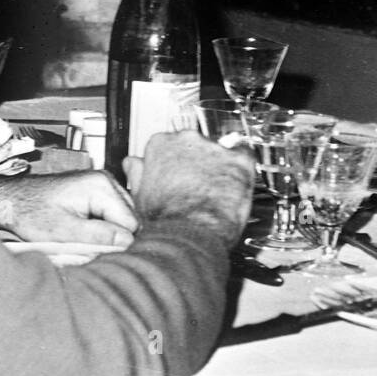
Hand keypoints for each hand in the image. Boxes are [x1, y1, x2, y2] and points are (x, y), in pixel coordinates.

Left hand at [0, 170, 138, 245]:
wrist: (12, 201)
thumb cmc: (31, 213)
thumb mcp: (65, 232)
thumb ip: (100, 236)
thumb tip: (128, 243)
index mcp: (101, 187)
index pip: (130, 223)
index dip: (116, 243)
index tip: (97, 253)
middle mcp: (106, 181)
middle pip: (128, 220)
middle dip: (112, 238)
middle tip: (86, 248)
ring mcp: (102, 185)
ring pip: (121, 219)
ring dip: (106, 234)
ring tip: (81, 240)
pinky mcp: (96, 193)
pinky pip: (110, 215)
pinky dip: (100, 227)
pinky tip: (82, 232)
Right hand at [127, 130, 254, 247]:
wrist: (190, 235)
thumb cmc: (165, 220)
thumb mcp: (139, 195)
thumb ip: (136, 172)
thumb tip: (133, 163)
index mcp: (160, 145)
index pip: (168, 144)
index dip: (174, 163)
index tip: (178, 175)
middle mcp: (187, 140)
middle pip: (193, 145)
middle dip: (196, 161)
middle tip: (196, 184)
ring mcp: (214, 148)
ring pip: (218, 150)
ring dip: (217, 165)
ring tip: (213, 191)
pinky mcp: (239, 160)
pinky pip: (243, 156)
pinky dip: (240, 169)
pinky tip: (233, 186)